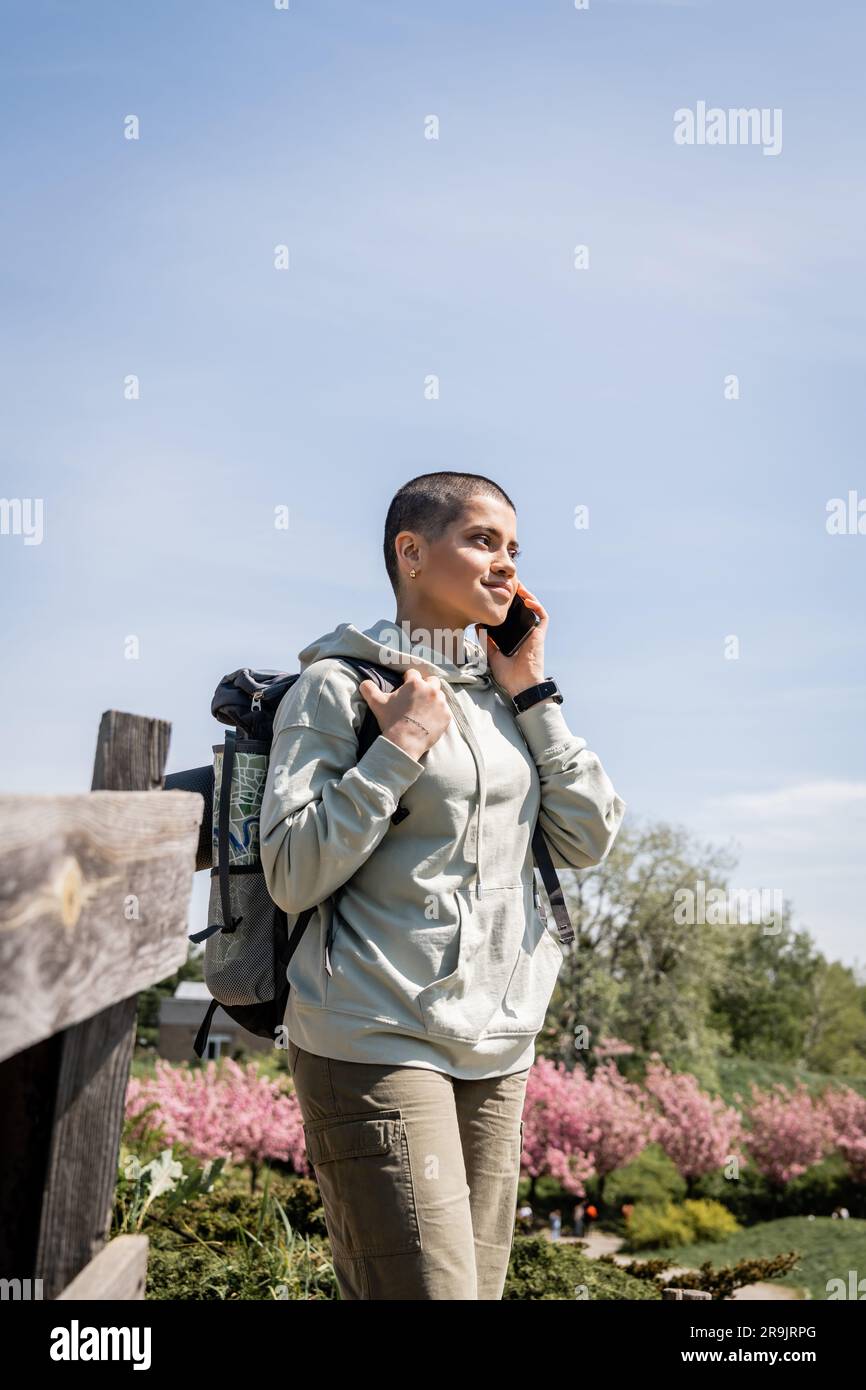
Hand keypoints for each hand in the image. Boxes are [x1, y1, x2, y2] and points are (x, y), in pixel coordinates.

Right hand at [359, 666, 451, 757]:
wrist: (404, 743)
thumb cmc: (391, 721)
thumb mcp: (376, 703)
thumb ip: (369, 689)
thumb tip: (364, 683)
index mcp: (415, 683)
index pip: (413, 673)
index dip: (407, 679)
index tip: (405, 687)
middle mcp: (431, 690)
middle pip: (432, 680)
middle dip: (426, 685)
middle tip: (418, 697)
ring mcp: (441, 703)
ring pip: (440, 695)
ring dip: (434, 699)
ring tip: (424, 710)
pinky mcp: (447, 716)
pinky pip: (445, 710)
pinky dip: (439, 714)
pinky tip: (430, 720)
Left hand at [477, 582, 547, 698]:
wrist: (521, 686)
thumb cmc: (508, 675)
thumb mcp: (492, 655)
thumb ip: (486, 640)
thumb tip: (478, 625)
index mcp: (513, 636)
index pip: (510, 616)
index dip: (506, 605)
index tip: (497, 595)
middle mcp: (524, 632)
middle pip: (522, 609)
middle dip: (516, 596)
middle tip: (506, 584)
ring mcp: (533, 633)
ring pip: (533, 608)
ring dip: (527, 595)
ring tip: (517, 585)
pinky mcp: (540, 635)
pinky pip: (542, 617)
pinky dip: (536, 606)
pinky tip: (527, 599)